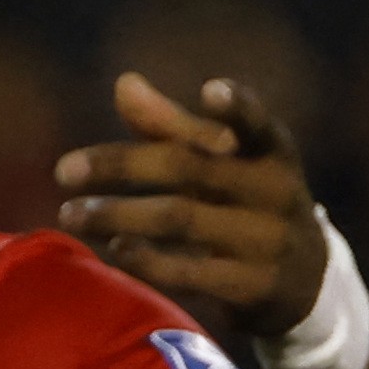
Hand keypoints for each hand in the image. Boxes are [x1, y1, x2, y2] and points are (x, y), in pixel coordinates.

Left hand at [56, 70, 335, 350]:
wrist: (306, 282)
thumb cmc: (246, 204)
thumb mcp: (224, 164)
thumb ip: (173, 127)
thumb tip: (124, 83)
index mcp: (272, 151)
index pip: (257, 124)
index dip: (238, 107)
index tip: (211, 89)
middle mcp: (276, 189)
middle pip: (190, 167)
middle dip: (123, 165)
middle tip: (62, 170)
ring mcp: (267, 239)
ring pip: (181, 219)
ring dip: (118, 215)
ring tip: (69, 213)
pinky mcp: (253, 285)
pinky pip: (191, 273)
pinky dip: (148, 260)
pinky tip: (114, 250)